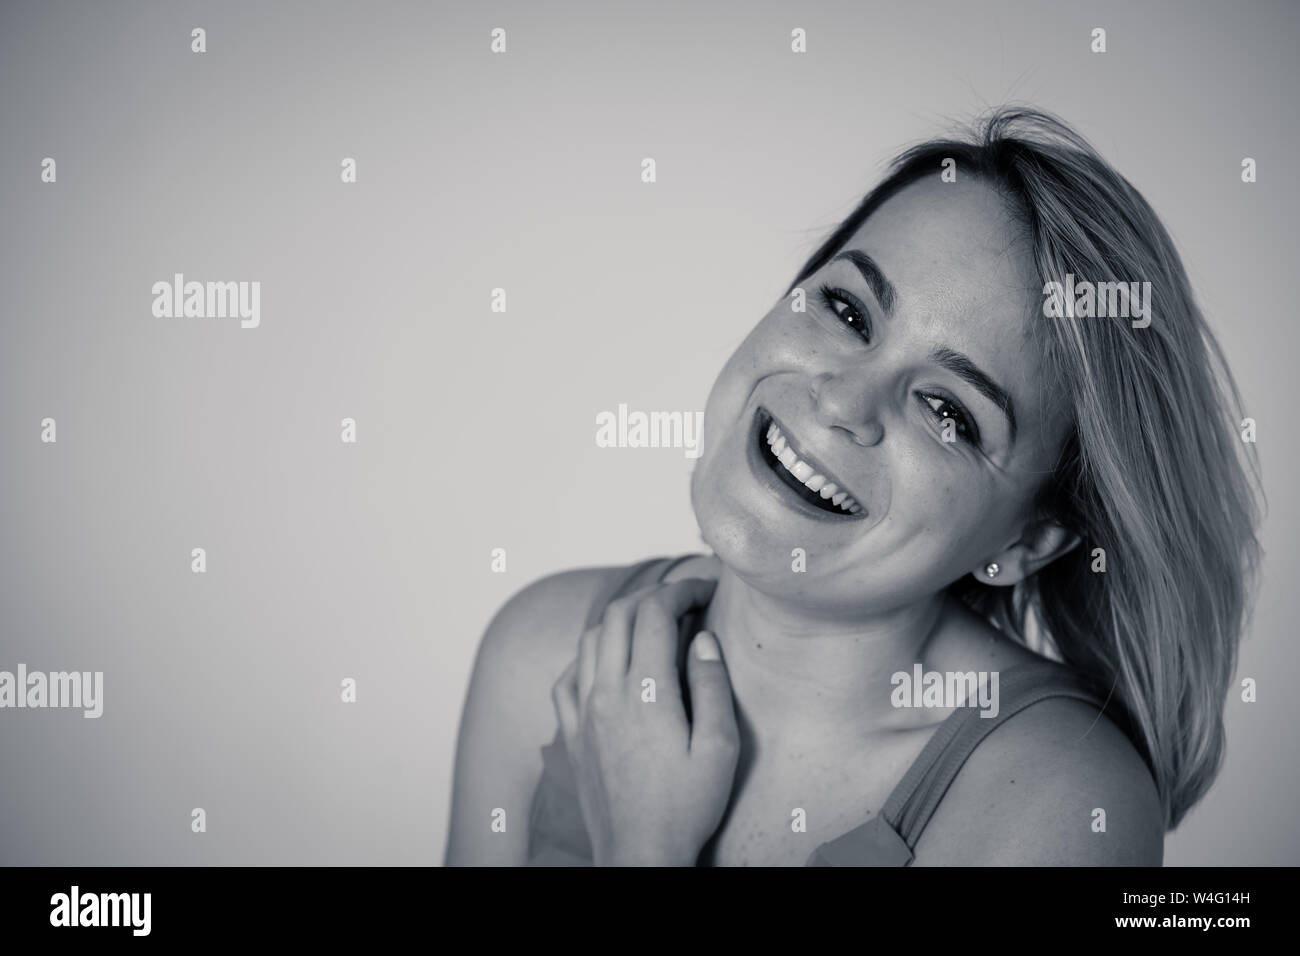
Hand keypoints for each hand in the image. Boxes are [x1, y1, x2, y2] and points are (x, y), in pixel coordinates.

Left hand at [551, 576, 739, 865]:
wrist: (639, 855)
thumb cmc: (685, 808)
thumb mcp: (720, 748)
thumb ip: (711, 686)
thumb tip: (702, 639)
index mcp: (646, 692)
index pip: (655, 613)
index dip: (681, 589)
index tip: (704, 590)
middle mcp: (607, 693)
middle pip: (618, 615)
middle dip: (652, 595)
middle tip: (682, 599)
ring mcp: (583, 712)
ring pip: (590, 639)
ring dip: (620, 619)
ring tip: (650, 624)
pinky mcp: (571, 734)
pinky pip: (567, 677)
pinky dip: (589, 656)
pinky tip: (608, 664)